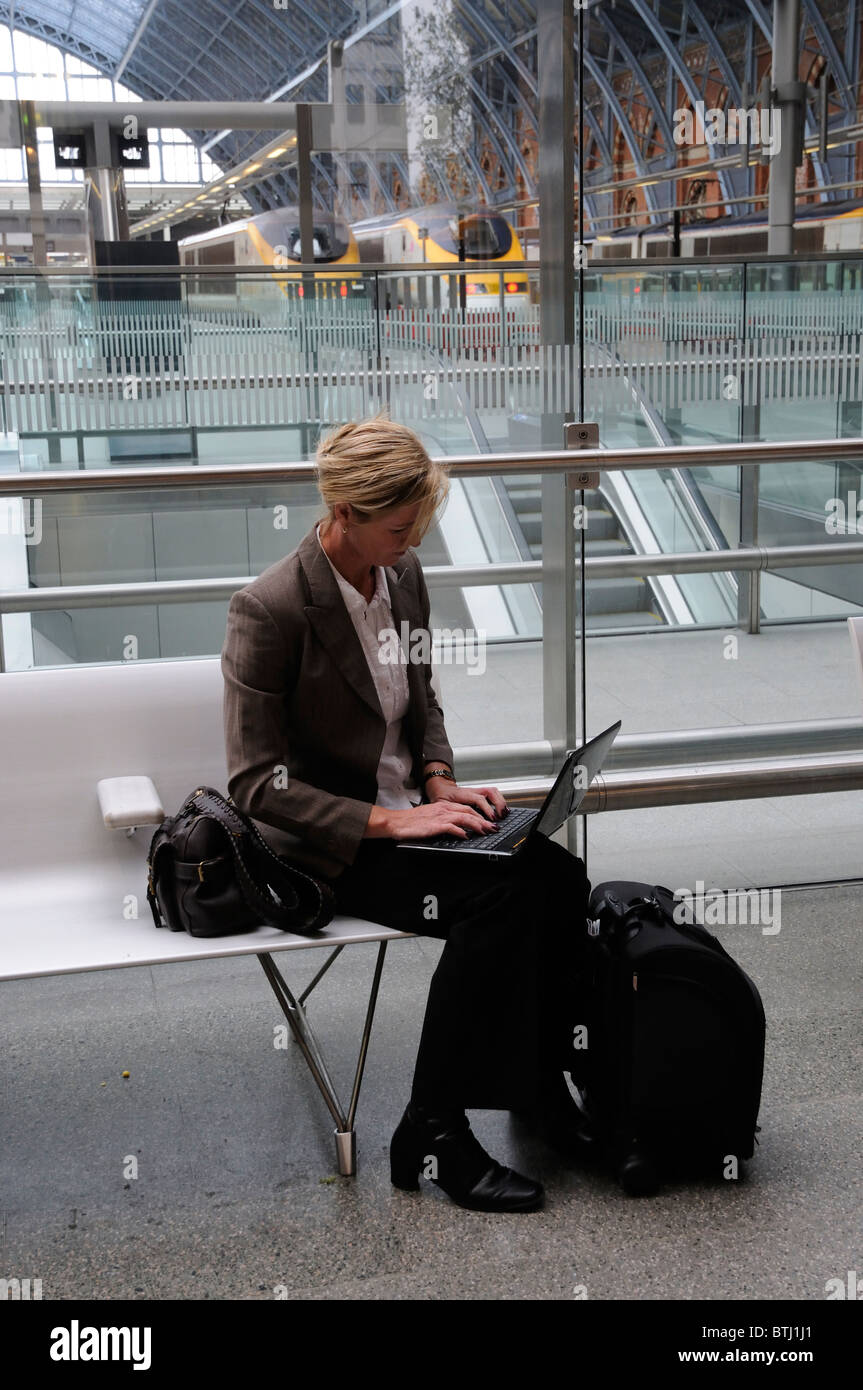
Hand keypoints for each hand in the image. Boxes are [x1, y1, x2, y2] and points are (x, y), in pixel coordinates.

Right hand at [386, 798, 505, 840]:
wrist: (396, 822)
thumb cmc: (410, 822)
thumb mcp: (430, 817)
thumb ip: (443, 820)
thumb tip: (457, 828)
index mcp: (442, 806)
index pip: (466, 807)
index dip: (479, 814)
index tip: (487, 821)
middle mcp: (443, 809)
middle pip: (469, 811)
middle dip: (483, 819)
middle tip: (493, 827)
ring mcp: (439, 816)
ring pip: (464, 817)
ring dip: (478, 824)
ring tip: (486, 831)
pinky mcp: (434, 825)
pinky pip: (452, 827)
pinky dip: (461, 831)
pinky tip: (467, 836)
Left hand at [424, 778, 508, 823]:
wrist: (440, 787)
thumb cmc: (440, 798)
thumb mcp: (441, 807)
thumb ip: (450, 814)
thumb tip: (458, 827)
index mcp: (462, 794)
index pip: (478, 799)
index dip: (487, 809)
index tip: (492, 818)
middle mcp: (471, 791)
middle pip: (490, 792)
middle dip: (498, 804)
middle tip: (501, 817)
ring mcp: (476, 790)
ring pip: (493, 791)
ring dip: (501, 801)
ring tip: (504, 813)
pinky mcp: (479, 792)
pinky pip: (493, 793)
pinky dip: (499, 800)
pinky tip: (501, 809)